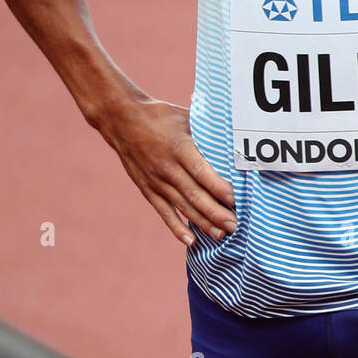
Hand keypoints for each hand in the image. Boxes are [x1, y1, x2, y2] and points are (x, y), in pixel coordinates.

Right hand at [100, 97, 235, 245]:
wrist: (122, 121)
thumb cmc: (160, 116)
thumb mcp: (186, 118)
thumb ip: (208, 131)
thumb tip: (236, 139)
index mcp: (179, 147)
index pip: (201, 172)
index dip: (218, 188)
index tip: (234, 199)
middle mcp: (167, 167)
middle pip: (194, 195)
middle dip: (215, 213)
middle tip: (234, 225)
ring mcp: (156, 181)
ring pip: (182, 206)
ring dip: (202, 223)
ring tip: (220, 234)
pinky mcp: (148, 189)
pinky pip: (164, 211)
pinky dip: (177, 227)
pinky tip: (190, 240)